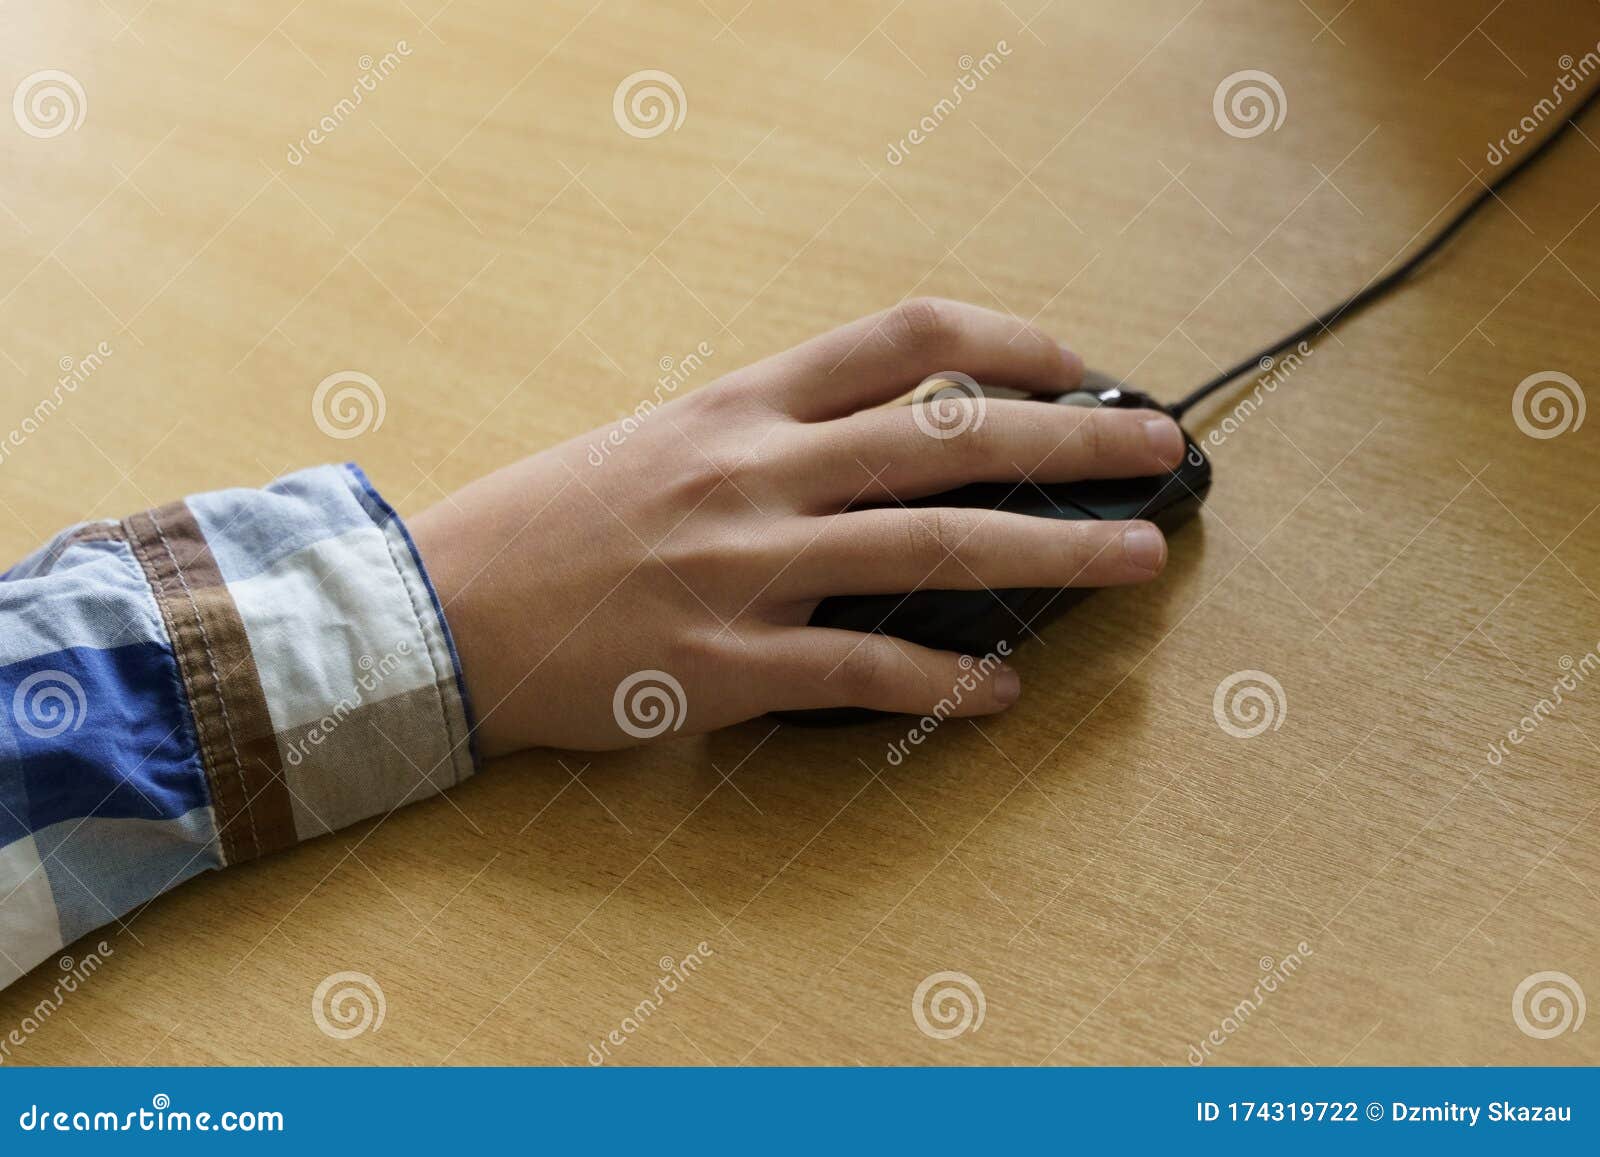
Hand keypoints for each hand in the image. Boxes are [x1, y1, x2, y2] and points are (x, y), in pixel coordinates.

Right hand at [407, 299, 1184, 753]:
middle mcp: (753, 472)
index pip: (900, 340)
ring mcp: (740, 569)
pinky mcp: (720, 667)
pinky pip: (861, 672)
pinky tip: (1002, 691)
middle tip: (1161, 449)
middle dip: (1072, 438)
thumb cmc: (549, 524)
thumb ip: (770, 440)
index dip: (1008, 342)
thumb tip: (886, 450)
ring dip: (1049, 552)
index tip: (1075, 364)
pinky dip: (945, 684)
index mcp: (738, 406)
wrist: (439, 611)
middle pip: (948, 437)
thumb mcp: (660, 444)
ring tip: (1133, 558)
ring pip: (930, 549)